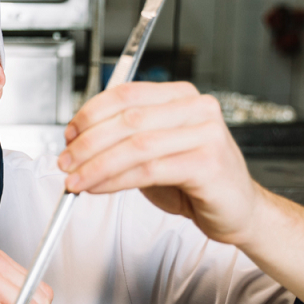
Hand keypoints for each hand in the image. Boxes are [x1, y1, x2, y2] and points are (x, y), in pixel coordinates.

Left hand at [58, 82, 260, 245]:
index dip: (90, 113)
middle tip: (65, 161)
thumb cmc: (196, 181)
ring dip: (96, 165)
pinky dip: (115, 180)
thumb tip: (79, 140)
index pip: (126, 93)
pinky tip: (99, 187)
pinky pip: (148, 170)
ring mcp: (205, 134)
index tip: (69, 134)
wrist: (238, 210)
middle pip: (127, 118)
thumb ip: (125, 139)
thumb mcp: (155, 152)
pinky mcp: (207, 164)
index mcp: (181, 96)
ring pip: (135, 145)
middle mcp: (196, 108)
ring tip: (75, 180)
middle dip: (87, 143)